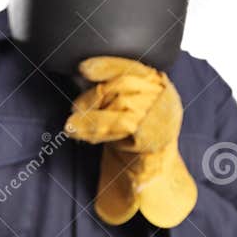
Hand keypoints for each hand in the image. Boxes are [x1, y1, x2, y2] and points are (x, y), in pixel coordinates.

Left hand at [65, 56, 195, 227]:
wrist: (150, 171)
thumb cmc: (132, 136)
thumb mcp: (122, 108)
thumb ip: (108, 91)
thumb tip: (78, 74)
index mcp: (158, 84)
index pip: (132, 66)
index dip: (106, 65)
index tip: (83, 68)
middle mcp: (164, 96)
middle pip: (122, 84)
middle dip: (92, 95)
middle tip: (73, 110)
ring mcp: (162, 116)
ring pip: (120, 103)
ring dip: (90, 115)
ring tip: (72, 125)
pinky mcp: (154, 136)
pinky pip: (121, 124)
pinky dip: (96, 127)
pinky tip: (80, 133)